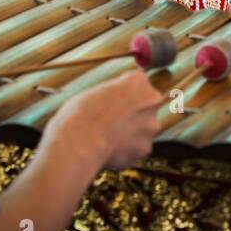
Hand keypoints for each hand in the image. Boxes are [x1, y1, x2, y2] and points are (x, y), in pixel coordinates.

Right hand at [43, 70, 162, 171]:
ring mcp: (151, 126)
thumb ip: (113, 94)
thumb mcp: (95, 91)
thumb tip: (114, 101)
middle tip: (112, 122)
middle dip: (133, 114)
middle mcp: (151, 100)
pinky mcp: (145, 148)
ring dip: (130, 133)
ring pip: (142, 129)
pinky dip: (127, 150)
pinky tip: (109, 150)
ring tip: (107, 138)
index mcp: (137, 80)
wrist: (80, 143)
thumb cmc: (80, 114)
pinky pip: (137, 148)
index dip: (124, 93)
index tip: (113, 101)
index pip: (138, 83)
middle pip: (145, 106)